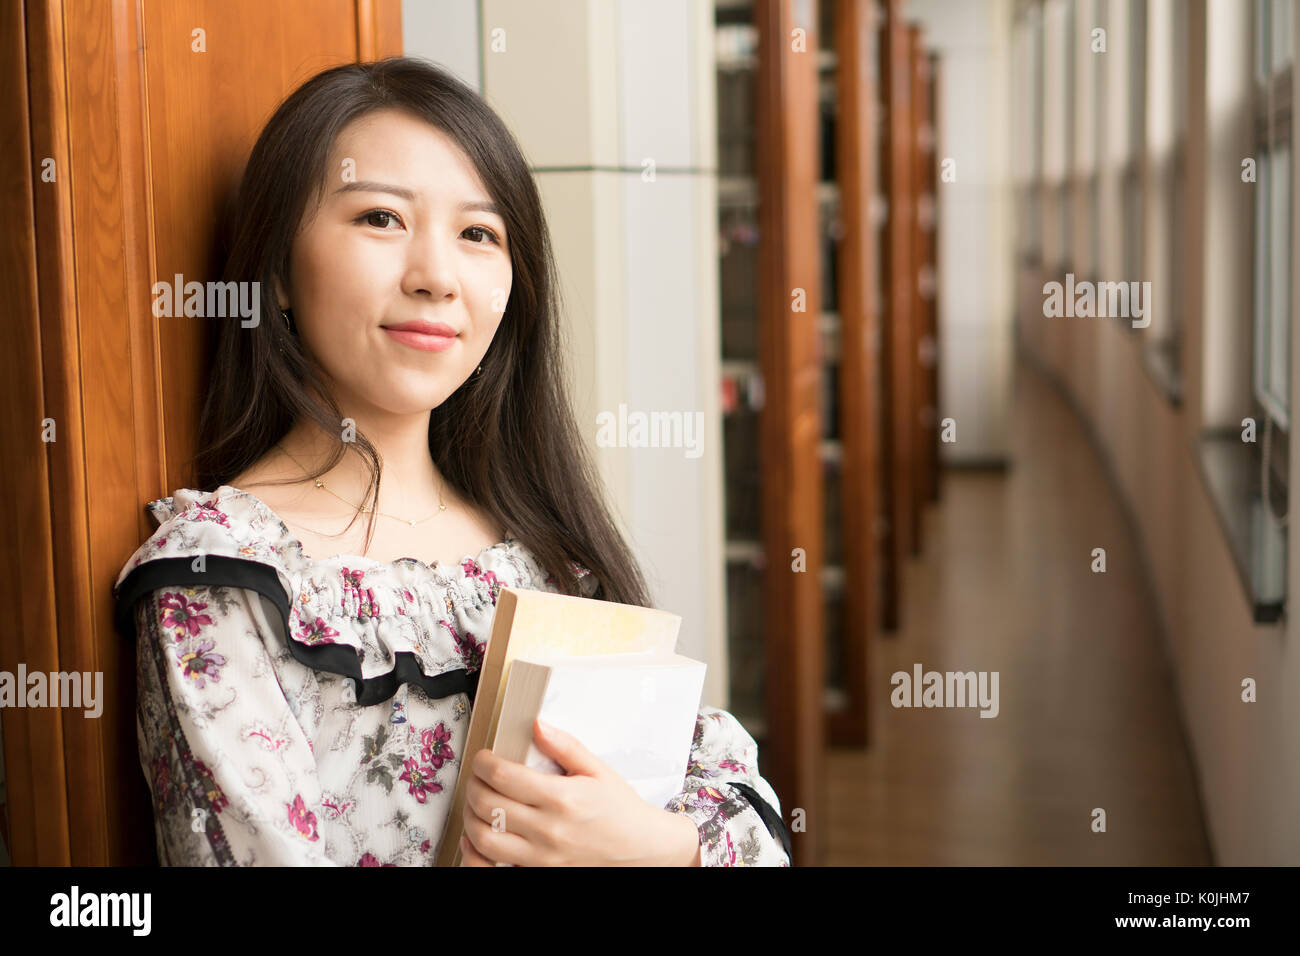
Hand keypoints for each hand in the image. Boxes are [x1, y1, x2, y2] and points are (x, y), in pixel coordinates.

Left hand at [460, 718, 700, 865]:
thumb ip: (564, 746)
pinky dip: (474, 853)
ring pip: (482, 837)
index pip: (503, 775)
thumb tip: (536, 725)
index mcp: (562, 798)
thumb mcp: (597, 770)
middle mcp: (548, 829)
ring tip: (477, 801)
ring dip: (470, 816)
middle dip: (472, 785)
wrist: (640, 850)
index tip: (484, 757)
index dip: (483, 762)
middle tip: (478, 776)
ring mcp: (540, 857)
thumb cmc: (619, 810)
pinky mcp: (537, 873)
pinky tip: (477, 836)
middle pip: (487, 804)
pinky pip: (491, 868)